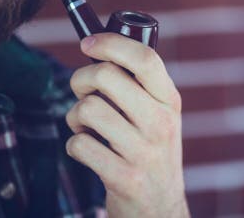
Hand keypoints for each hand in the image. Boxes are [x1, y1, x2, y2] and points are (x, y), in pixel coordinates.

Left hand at [65, 33, 189, 217]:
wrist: (160, 209)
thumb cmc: (148, 150)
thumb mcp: (157, 114)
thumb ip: (136, 84)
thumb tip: (96, 46)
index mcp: (169, 100)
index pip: (145, 58)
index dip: (110, 43)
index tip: (87, 43)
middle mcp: (161, 123)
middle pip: (105, 76)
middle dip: (80, 80)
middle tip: (82, 93)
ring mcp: (145, 152)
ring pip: (87, 109)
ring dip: (74, 116)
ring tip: (85, 126)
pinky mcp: (125, 179)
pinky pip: (80, 145)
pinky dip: (74, 144)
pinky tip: (87, 149)